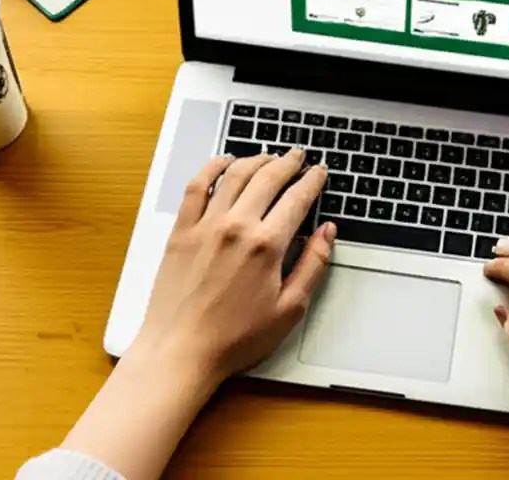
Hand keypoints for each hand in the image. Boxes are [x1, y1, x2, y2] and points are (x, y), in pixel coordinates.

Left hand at [135, 149, 334, 391]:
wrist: (181, 351)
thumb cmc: (235, 338)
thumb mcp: (290, 309)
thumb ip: (313, 265)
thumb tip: (327, 232)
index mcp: (267, 245)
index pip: (297, 198)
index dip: (312, 180)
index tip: (319, 172)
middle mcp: (236, 226)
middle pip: (268, 178)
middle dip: (288, 162)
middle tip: (298, 157)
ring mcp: (205, 225)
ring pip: (235, 175)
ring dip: (256, 160)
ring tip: (269, 156)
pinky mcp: (181, 231)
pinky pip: (196, 186)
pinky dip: (211, 167)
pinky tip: (223, 162)